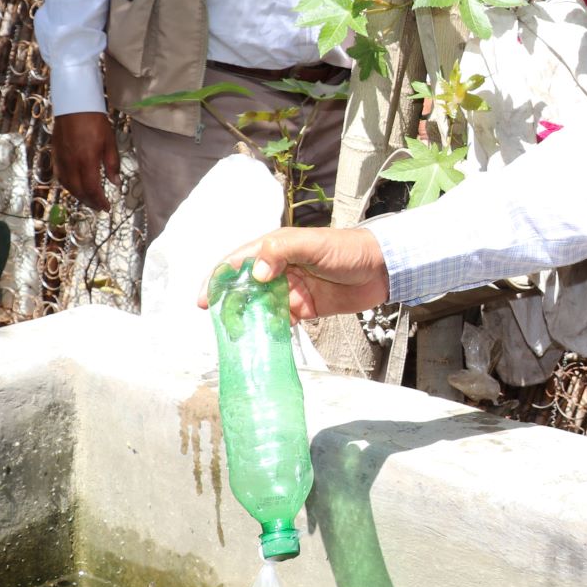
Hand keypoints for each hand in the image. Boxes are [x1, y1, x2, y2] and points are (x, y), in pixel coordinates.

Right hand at [52, 112, 119, 210]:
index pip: (92, 189)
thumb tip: (116, 183)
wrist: (75, 105)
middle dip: (89, 201)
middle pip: (78, 190)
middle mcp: (72, 163)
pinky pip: (60, 176)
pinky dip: (68, 185)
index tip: (106, 207)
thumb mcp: (110, 142)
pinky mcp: (55, 154)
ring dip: (78, 195)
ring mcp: (61, 159)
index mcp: (87, 161)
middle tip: (98, 206)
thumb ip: (112, 164)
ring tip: (89, 199)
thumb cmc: (95, 122)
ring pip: (67, 185)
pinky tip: (75, 186)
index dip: (99, 201)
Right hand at [198, 226, 390, 320]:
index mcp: (275, 249)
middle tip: (219, 324)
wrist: (381, 268)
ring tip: (235, 337)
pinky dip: (270, 330)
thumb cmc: (347, 249)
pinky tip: (261, 341)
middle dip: (229, 304)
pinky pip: (280, 320)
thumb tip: (256, 273)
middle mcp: (279, 269)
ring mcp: (291, 290)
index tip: (205, 300)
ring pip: (260, 306)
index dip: (219, 279)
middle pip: (245, 287)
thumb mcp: (313, 245)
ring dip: (248, 319)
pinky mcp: (304, 308)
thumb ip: (282, 253)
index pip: (238, 262)